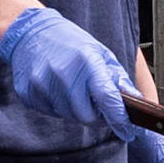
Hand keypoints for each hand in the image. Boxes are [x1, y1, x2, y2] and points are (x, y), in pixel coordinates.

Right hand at [0, 5, 135, 139]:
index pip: (107, 97)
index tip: (127, 129)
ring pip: (68, 116)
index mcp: (86, 61)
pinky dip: (58, 106)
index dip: (119, 117)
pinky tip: (56, 89)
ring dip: (75, 110)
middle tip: (94, 104)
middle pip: (86, 116)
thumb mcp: (99, 53)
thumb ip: (117, 78)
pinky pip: (50, 112)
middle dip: (95, 115)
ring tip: (72, 90)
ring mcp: (43, 83)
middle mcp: (63, 72)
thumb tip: (135, 100)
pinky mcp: (28, 92)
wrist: (31, 33)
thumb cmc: (70, 43)